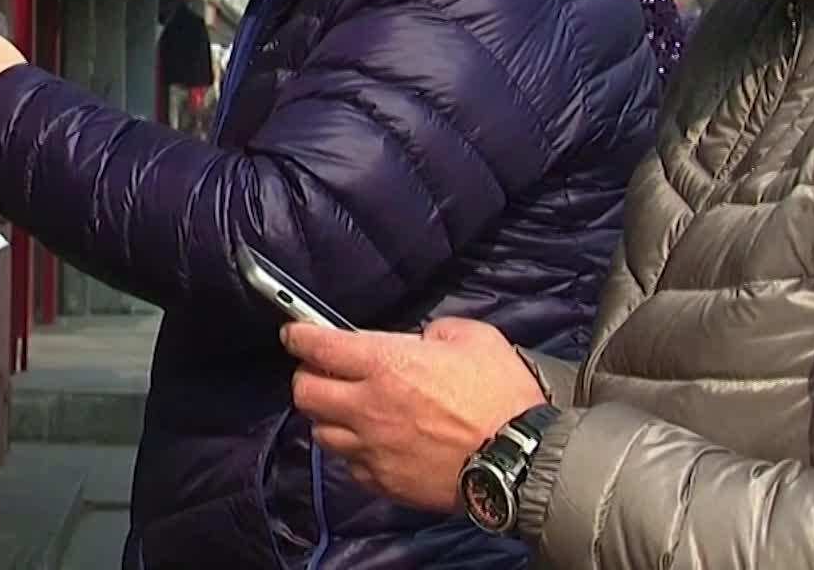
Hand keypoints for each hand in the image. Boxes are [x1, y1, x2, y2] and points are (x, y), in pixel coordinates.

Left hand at [280, 317, 546, 513]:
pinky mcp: (383, 481)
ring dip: (328, 418)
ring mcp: (372, 448)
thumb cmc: (501, 394)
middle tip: (323, 373)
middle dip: (307, 378)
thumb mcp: (473, 337)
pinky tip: (373, 444)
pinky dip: (353, 452)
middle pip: (304, 392)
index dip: (298, 336)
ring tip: (348, 412)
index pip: (318, 346)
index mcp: (386, 363)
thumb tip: (421, 340)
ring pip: (320, 432)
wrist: (519, 460)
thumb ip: (436, 332)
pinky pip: (350, 465)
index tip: (293, 334)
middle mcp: (368, 406)